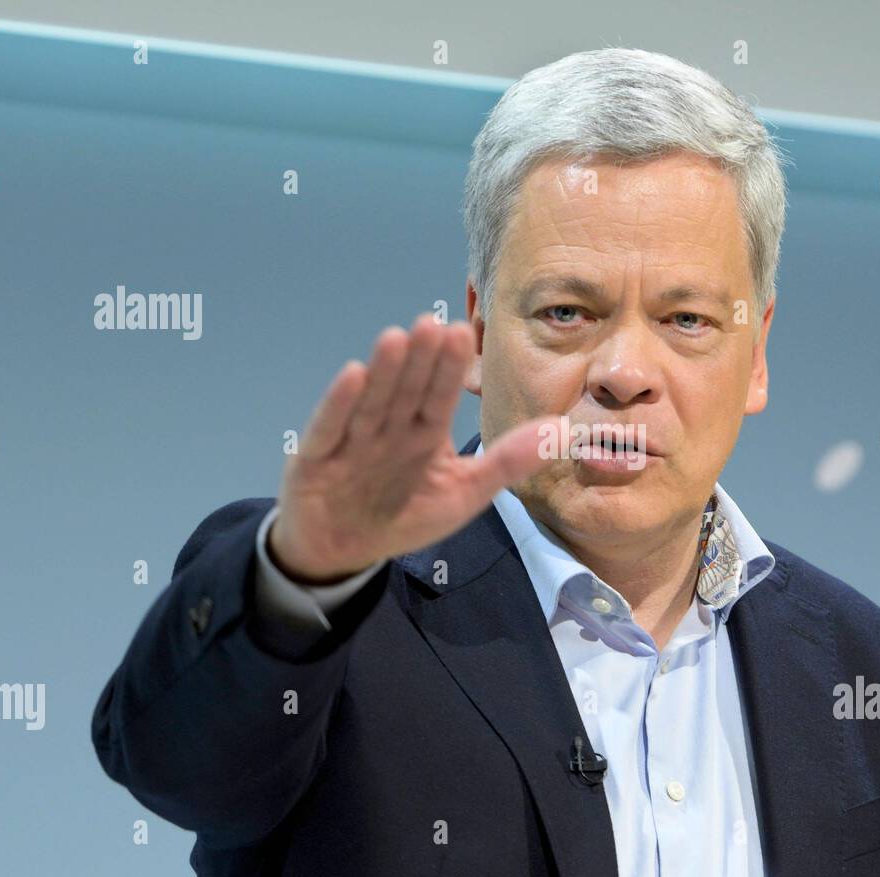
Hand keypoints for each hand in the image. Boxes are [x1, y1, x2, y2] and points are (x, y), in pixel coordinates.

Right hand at [268, 313, 559, 583]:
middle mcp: (390, 429)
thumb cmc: (403, 515)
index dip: (450, 369)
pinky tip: (352, 375)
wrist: (341, 550)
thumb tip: (562, 431)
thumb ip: (509, 462)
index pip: (440, 397)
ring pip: (372, 403)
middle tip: (433, 324)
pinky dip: (340, 405)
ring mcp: (353, 441)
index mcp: (425, 433)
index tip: (463, 333)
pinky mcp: (317, 458)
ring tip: (397, 338)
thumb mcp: (464, 494)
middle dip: (420, 361)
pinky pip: (330, 429)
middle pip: (407, 391)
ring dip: (384, 373)